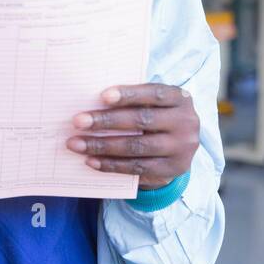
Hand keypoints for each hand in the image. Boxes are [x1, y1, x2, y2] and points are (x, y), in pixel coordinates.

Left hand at [67, 84, 199, 189]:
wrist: (181, 148)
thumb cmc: (157, 116)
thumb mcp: (154, 104)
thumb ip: (133, 100)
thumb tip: (92, 101)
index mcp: (181, 99)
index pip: (154, 94)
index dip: (129, 95)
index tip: (102, 96)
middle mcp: (186, 123)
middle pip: (142, 120)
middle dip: (106, 121)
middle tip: (78, 121)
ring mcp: (181, 149)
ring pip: (137, 147)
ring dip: (102, 146)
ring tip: (77, 143)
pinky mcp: (172, 170)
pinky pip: (136, 168)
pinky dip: (111, 164)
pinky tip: (91, 160)